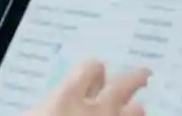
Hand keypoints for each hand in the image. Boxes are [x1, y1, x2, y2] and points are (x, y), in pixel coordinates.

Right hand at [28, 60, 150, 115]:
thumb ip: (51, 108)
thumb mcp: (36, 115)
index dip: (92, 70)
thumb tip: (58, 106)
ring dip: (136, 110)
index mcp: (67, 97)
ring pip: (136, 111)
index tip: (96, 71)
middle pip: (123, 85)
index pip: (89, 69)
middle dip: (135, 78)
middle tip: (145, 73)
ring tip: (139, 108)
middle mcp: (97, 109)